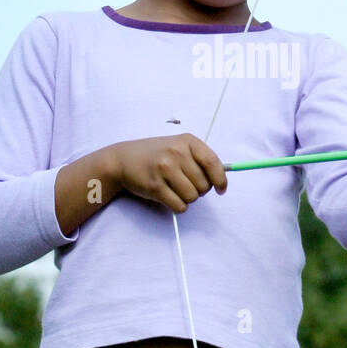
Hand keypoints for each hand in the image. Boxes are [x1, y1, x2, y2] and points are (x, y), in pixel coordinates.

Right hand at [109, 134, 227, 214]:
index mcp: (187, 141)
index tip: (221, 189)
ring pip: (192, 197)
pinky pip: (179, 206)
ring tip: (176, 189)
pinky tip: (169, 196)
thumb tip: (222, 180)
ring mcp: (164, 169)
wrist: (124, 159)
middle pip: (204, 185)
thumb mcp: (179, 147)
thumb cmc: (157, 154)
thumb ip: (200, 159)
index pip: (212, 162)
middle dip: (199, 190)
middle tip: (186, 185)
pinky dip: (178, 206)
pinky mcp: (155, 186)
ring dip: (188, 198)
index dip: (220, 180)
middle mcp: (176, 152)